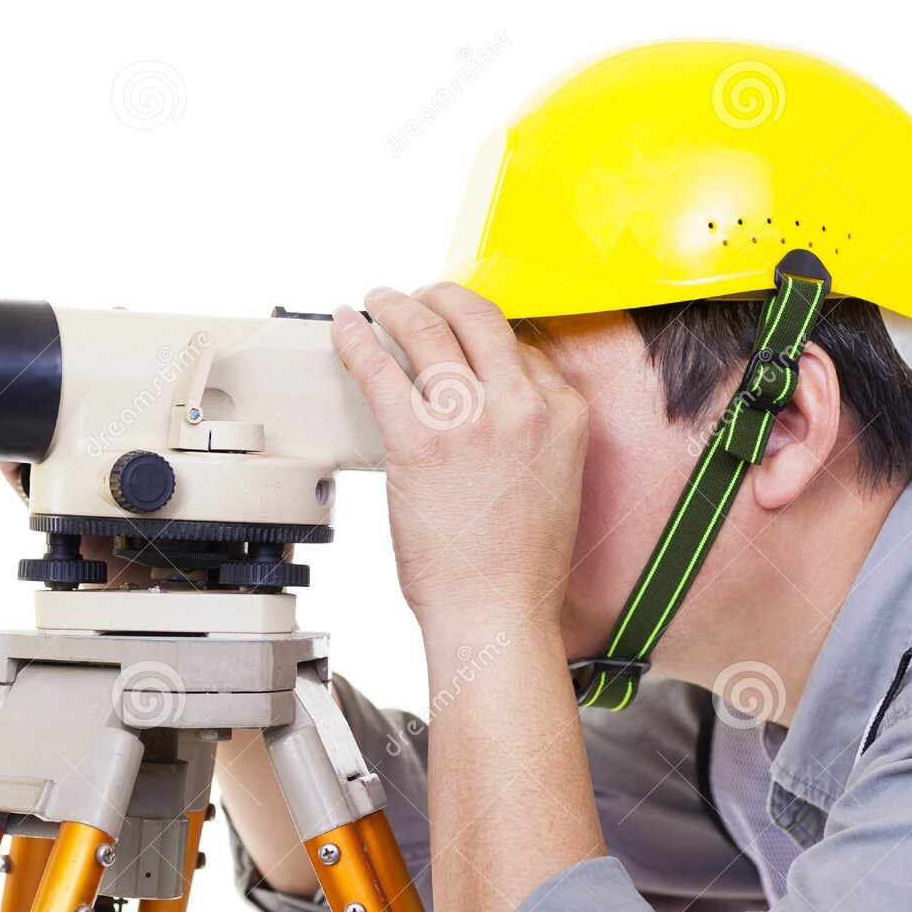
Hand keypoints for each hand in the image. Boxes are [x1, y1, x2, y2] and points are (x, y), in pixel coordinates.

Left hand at [332, 284, 588, 633]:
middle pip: (478, 317)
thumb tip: (489, 405)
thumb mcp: (554, 483)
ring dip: (395, 306)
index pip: (521, 346)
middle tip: (417, 297)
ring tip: (378, 301)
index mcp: (566, 413)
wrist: (497, 615)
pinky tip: (345, 328)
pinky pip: (379, 368)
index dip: (482, 333)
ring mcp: (470, 417)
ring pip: (427, 329)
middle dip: (442, 296)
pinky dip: (356, 339)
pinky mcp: (420, 438)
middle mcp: (523, 404)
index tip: (458, 332)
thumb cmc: (518, 569)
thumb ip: (532, 433)